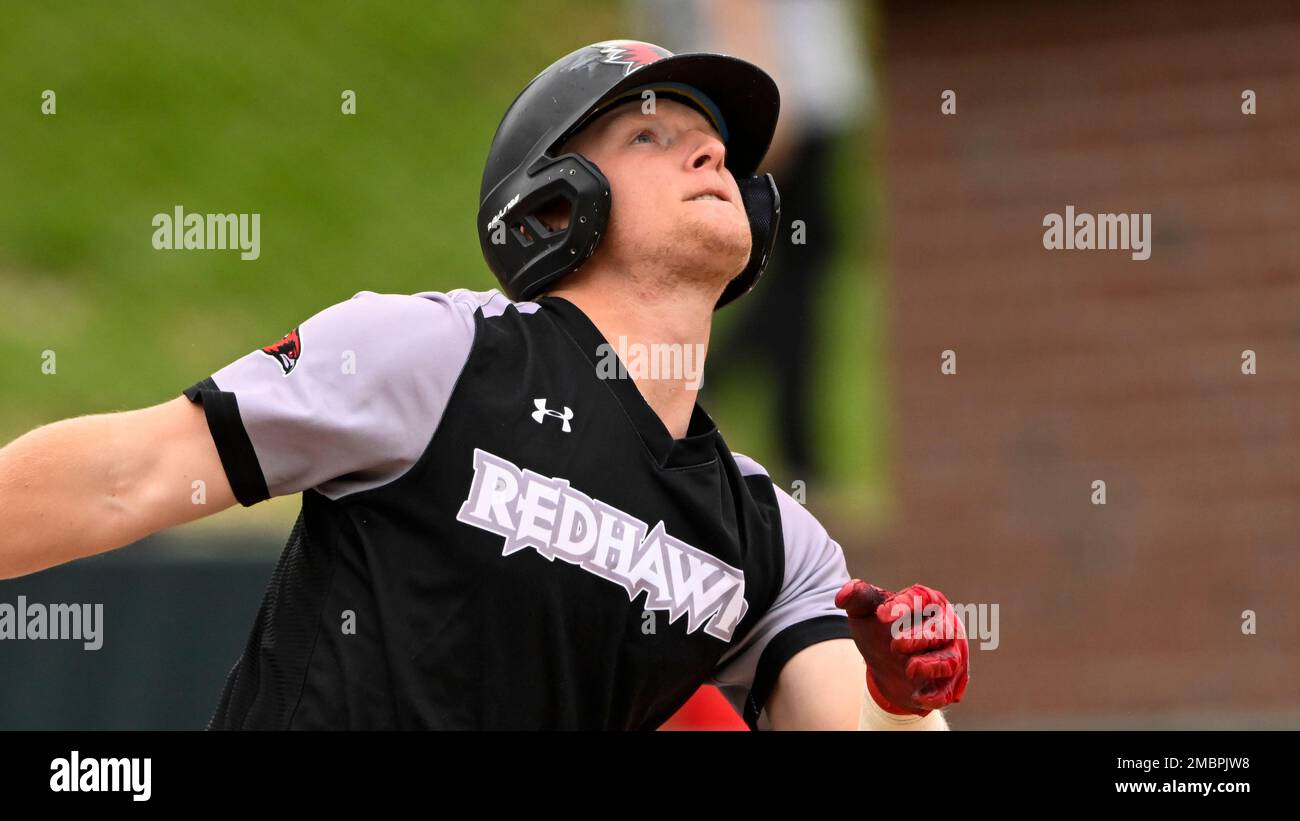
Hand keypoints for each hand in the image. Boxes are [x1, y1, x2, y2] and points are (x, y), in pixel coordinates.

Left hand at [834, 579, 968, 716]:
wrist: (885, 666)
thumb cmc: (880, 629)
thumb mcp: (865, 611)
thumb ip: (857, 597)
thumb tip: (841, 595)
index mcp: (927, 603)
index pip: (921, 598)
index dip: (903, 605)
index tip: (880, 615)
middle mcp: (944, 628)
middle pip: (941, 630)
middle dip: (920, 637)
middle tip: (895, 644)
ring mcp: (948, 657)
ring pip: (949, 661)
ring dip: (932, 665)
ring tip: (909, 669)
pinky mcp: (945, 685)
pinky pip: (946, 692)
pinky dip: (935, 696)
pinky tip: (917, 697)